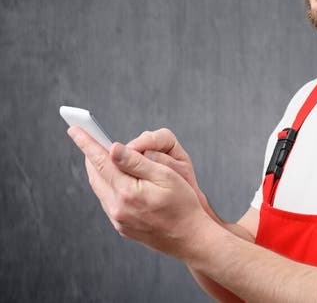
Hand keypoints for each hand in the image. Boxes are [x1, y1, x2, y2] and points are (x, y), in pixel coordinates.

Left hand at [68, 128, 211, 259]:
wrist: (190, 238)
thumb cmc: (182, 203)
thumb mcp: (165, 175)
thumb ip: (137, 161)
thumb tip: (113, 149)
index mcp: (127, 192)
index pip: (101, 162)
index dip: (87, 143)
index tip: (74, 130)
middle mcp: (117, 208)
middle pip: (96, 175)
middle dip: (90, 155)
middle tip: (87, 138)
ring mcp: (118, 220)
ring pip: (100, 188)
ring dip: (99, 170)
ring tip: (101, 154)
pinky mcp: (122, 227)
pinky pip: (108, 200)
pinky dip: (107, 184)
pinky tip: (115, 177)